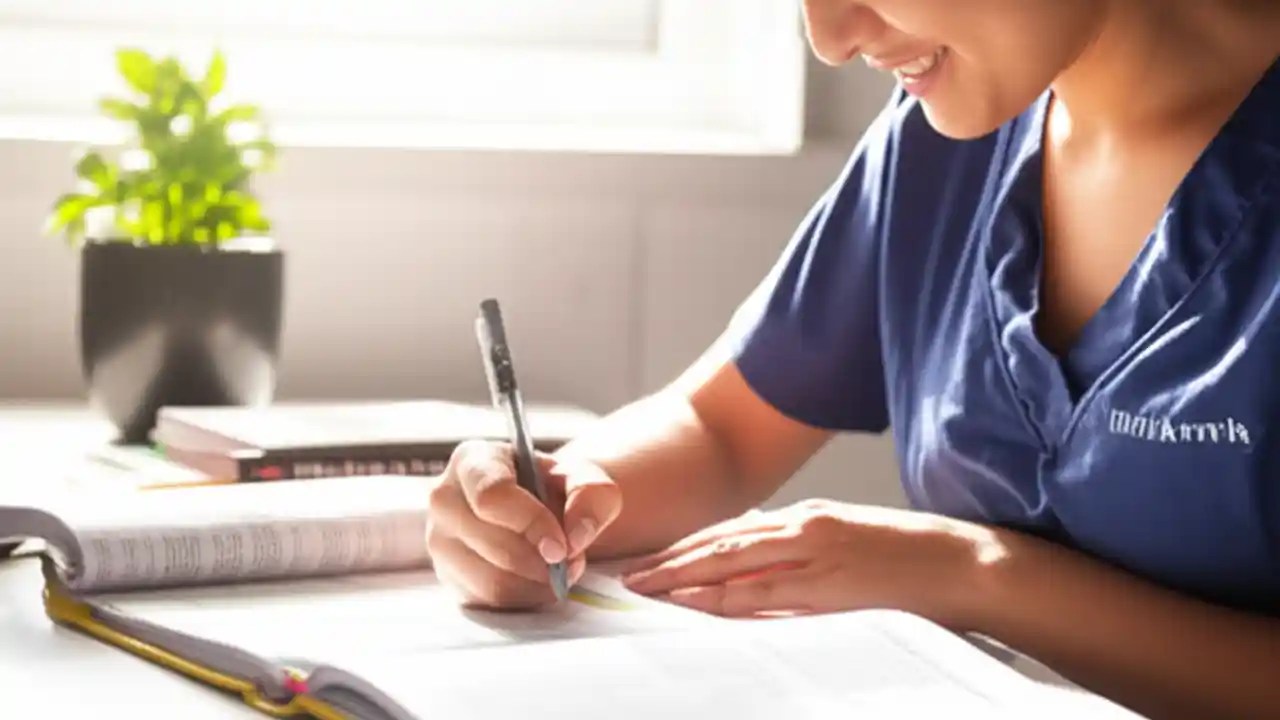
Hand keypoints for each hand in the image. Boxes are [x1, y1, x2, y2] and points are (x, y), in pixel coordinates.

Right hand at [426, 440, 621, 609]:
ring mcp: (439, 541)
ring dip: (536, 583)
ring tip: (560, 569)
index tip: (562, 546)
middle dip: (540, 560)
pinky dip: (524, 598)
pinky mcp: (448, 577)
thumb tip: (575, 537)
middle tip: (573, 560)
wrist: (539, 508)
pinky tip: (540, 580)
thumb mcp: (583, 477)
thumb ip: (590, 495)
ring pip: (489, 578)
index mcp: (472, 461)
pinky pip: (488, 601)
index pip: (491, 496)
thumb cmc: (554, 487)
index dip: (530, 524)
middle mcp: (444, 499)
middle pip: (491, 542)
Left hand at [622, 499, 993, 623]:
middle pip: (720, 545)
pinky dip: (725, 599)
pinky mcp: (831, 586)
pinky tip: (696, 604)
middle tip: (631, 574)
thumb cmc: (907, 554)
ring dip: (685, 579)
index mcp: (807, 517)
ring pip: (733, 568)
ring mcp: (815, 557)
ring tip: (647, 589)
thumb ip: (797, 541)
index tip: (652, 559)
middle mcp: (803, 530)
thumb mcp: (844, 535)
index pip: (730, 532)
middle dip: (672, 562)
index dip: (686, 546)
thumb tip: (752, 544)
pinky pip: (766, 595)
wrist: (962, 564)